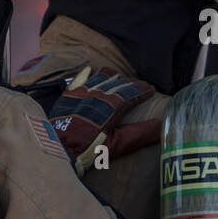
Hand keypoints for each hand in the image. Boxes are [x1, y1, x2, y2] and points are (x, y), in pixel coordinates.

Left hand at [46, 67, 161, 172]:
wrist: (57, 148)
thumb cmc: (88, 149)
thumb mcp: (117, 146)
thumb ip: (138, 135)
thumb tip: (160, 125)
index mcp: (111, 107)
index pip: (131, 94)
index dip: (142, 90)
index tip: (152, 89)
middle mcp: (97, 95)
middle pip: (118, 85)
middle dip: (132, 84)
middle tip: (141, 84)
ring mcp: (81, 94)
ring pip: (100, 79)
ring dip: (112, 77)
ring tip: (120, 77)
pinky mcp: (67, 97)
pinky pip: (78, 80)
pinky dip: (85, 74)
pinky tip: (90, 69)